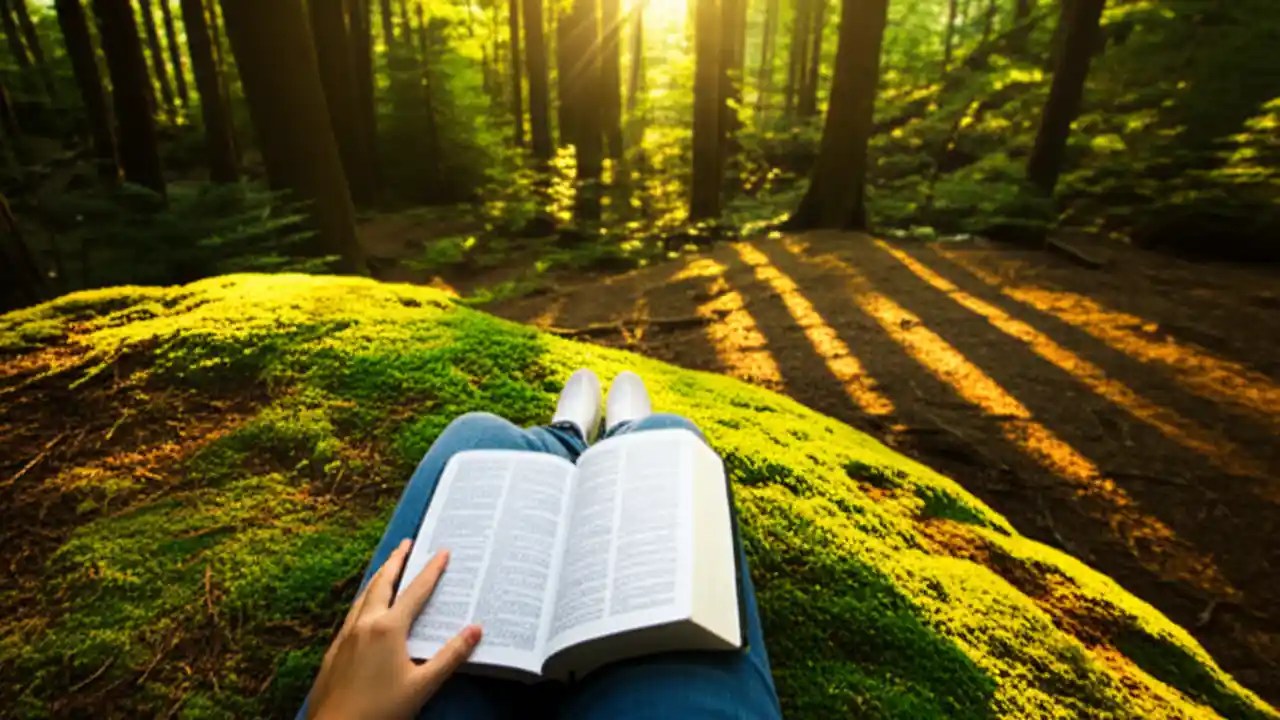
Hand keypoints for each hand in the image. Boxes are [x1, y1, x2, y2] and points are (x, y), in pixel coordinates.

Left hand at [307, 540, 482, 719]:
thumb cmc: (380, 710)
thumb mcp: (423, 685)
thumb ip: (450, 656)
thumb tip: (475, 630)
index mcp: (388, 629)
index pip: (415, 591)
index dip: (431, 570)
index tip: (442, 552)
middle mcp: (365, 624)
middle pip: (382, 583)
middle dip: (396, 562)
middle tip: (406, 544)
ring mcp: (346, 636)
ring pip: (363, 596)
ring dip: (378, 578)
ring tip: (387, 567)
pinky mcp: (335, 650)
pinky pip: (352, 613)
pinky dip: (364, 600)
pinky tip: (365, 608)